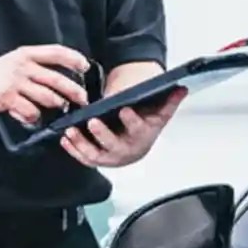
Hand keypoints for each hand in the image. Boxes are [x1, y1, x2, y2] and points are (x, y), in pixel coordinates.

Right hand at [0, 45, 89, 124]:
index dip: (73, 58)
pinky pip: (31, 110)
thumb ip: (31, 69)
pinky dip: (34, 117)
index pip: (55, 52)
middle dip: (74, 90)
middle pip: (56, 78)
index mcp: (24, 54)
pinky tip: (31, 118)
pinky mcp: (7, 98)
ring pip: (47, 96)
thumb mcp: (10, 64)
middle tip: (83, 99)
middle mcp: (21, 65)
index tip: (85, 66)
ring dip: (57, 105)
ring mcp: (14, 82)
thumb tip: (56, 81)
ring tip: (60, 109)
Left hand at [61, 87, 187, 167]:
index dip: (132, 121)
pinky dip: (74, 150)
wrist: (137, 132)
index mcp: (144, 136)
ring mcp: (112, 157)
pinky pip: (85, 158)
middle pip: (115, 146)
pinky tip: (66, 139)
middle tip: (93, 122)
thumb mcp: (157, 107)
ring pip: (96, 155)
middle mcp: (129, 150)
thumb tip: (182, 88)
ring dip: (82, 144)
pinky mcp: (99, 159)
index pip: (140, 130)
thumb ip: (169, 99)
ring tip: (72, 131)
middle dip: (103, 135)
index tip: (124, 109)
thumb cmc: (145, 118)